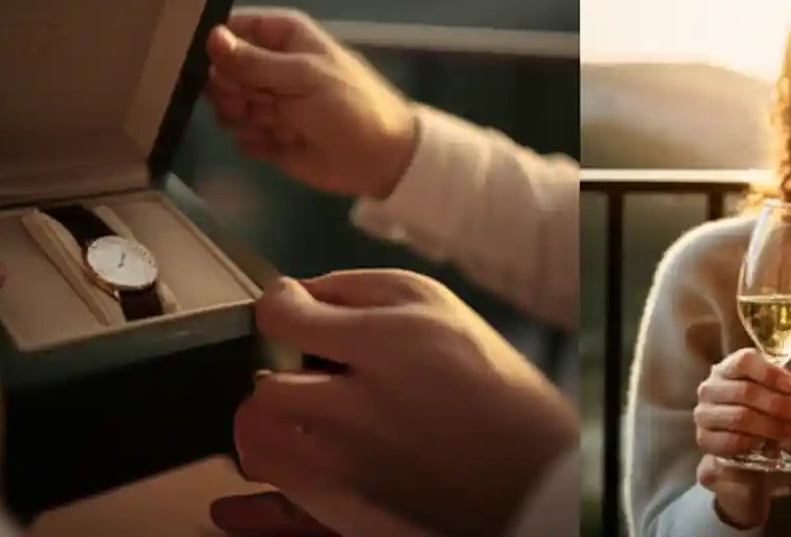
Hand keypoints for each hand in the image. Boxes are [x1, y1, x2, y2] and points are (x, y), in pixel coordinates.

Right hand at [205, 8, 418, 199]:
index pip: (231, 27)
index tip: (204, 61)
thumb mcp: (304, 76)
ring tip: (276, 123)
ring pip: (225, 105)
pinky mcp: (267, 136)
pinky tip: (282, 143)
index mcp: (283, 36)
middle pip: (220, 70)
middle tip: (255, 101)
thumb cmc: (350, 106)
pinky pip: (240, 136)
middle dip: (231, 89)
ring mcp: (267, 102)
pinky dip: (257, 141)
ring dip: (244, 118)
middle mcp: (270, 65)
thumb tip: (210, 36)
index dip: (214, 43)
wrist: (380, 159)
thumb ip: (254, 61)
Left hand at [220, 270, 577, 536]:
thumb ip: (361, 288)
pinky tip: (282, 466)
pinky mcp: (351, 504)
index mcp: (385, 346)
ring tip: (298, 411)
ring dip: (268, 424)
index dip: (278, 304)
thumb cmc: (488, 380)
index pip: (283, 318)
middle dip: (273, 371)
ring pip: (261, 445)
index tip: (287, 305)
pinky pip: (281, 493)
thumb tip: (302, 290)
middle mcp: (360, 409)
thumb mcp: (437, 303)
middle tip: (297, 367)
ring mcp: (352, 463)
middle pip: (266, 389)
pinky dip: (272, 476)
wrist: (529, 467)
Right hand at [693, 348, 790, 527]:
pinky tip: (767, 444)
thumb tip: (790, 386)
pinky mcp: (704, 439)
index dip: (770, 372)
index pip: (744, 362)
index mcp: (727, 369)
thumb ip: (776, 385)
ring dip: (770, 425)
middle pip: (746, 391)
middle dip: (778, 404)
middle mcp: (710, 388)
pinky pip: (730, 440)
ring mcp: (704, 414)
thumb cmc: (759, 409)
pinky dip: (753, 442)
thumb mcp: (767, 391)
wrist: (739, 441)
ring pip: (740, 416)